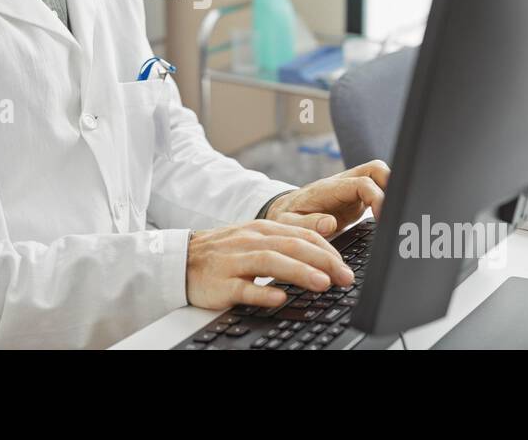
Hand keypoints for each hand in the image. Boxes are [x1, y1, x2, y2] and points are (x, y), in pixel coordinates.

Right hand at [185, 219, 354, 309]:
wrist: (181, 260)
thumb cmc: (225, 253)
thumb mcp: (256, 240)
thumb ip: (286, 242)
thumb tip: (325, 249)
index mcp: (262, 229)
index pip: (301, 236)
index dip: (328, 250)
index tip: (346, 268)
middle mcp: (250, 241)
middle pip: (291, 246)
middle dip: (323, 261)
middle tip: (345, 278)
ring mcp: (234, 261)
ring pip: (271, 263)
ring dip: (299, 272)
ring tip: (323, 284)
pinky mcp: (221, 283)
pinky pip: (243, 288)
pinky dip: (262, 292)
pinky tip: (279, 298)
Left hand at [265, 160, 390, 235]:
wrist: (284, 212)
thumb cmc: (286, 217)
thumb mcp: (289, 223)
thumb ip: (307, 224)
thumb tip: (329, 223)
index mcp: (330, 189)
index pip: (363, 183)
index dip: (378, 198)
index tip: (383, 218)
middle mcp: (343, 184)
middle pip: (377, 169)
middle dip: (391, 186)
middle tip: (393, 214)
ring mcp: (352, 191)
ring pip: (380, 177)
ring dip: (390, 192)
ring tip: (392, 218)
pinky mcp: (356, 200)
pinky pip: (378, 192)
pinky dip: (386, 201)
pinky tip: (386, 222)